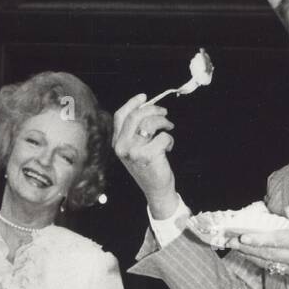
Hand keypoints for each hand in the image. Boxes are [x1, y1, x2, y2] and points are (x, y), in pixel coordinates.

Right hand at [113, 93, 178, 215]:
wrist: (156, 190)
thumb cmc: (148, 168)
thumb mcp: (134, 149)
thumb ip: (134, 131)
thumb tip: (145, 107)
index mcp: (117, 143)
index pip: (121, 116)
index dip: (133, 103)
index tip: (145, 97)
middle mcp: (122, 147)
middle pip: (136, 116)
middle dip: (153, 109)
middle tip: (164, 112)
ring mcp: (134, 152)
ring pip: (150, 123)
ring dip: (163, 122)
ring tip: (169, 128)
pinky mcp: (148, 156)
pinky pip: (163, 136)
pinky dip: (170, 139)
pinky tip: (169, 147)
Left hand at [230, 206, 288, 288]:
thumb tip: (285, 211)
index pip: (279, 240)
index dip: (259, 239)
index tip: (243, 236)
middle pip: (268, 254)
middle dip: (247, 248)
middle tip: (231, 241)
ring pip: (270, 264)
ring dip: (252, 256)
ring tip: (237, 248)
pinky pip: (277, 270)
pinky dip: (265, 262)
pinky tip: (254, 257)